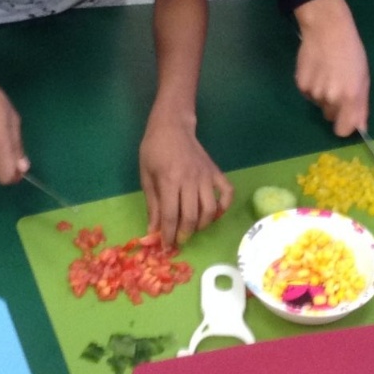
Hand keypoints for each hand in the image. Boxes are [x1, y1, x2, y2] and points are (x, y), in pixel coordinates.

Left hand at [140, 117, 233, 246]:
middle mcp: (190, 180)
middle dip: (185, 234)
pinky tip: (215, 214)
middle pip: (192, 216)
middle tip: (178, 240)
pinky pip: (227, 192)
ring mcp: (206, 176)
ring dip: (202, 225)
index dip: (168, 235)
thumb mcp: (146, 177)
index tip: (166, 247)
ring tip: (193, 228)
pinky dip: (224, 206)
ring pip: (210, 209)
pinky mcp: (216, 172)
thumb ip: (152, 205)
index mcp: (170, 180)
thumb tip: (153, 231)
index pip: (171, 215)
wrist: (172, 126)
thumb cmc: (154, 150)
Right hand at [293, 0, 369, 136]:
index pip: (343, 130)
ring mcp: (314, 92)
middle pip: (330, 116)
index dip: (345, 126)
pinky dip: (312, 86)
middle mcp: (331, 99)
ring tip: (328, 73)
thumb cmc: (351, 52)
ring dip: (323, 94)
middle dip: (335, 107)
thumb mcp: (364, 79)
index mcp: (350, 97)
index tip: (346, 117)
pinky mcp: (301, 85)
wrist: (327, 29)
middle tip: (338, 85)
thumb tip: (360, 127)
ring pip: (319, 104)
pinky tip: (316, 70)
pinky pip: (308, 94)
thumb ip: (361, 106)